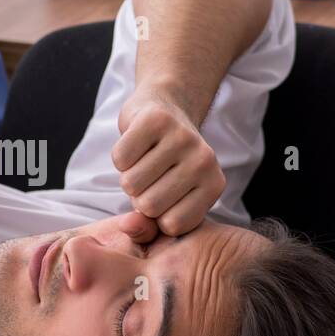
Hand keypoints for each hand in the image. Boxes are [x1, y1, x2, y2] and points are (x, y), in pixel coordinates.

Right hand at [112, 86, 225, 234]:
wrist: (167, 109)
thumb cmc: (165, 164)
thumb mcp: (172, 198)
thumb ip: (153, 224)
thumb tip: (131, 226)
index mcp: (214, 185)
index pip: (171, 225)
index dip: (156, 216)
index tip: (163, 196)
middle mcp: (204, 161)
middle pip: (148, 206)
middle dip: (139, 195)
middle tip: (151, 176)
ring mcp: (181, 138)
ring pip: (131, 183)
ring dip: (128, 175)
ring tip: (144, 160)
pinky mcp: (156, 120)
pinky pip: (120, 158)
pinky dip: (121, 156)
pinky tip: (137, 145)